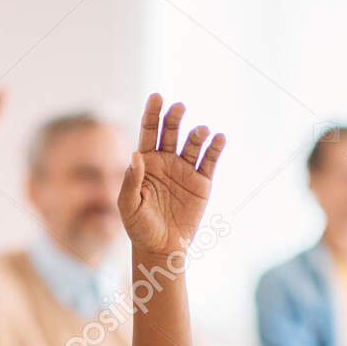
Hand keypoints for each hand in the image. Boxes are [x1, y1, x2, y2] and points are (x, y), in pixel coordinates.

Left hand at [118, 94, 224, 257]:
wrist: (161, 248)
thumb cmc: (139, 227)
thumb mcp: (128, 206)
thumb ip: (131, 180)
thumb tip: (136, 154)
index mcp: (146, 162)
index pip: (149, 131)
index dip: (152, 113)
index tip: (157, 97)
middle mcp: (166, 161)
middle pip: (170, 132)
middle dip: (174, 118)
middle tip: (178, 108)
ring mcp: (185, 170)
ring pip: (192, 144)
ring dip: (197, 135)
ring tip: (201, 131)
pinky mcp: (202, 182)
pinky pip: (209, 161)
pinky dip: (215, 148)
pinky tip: (218, 138)